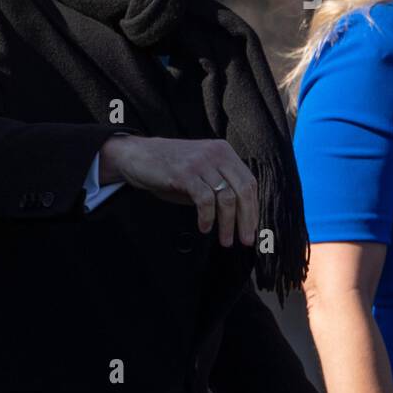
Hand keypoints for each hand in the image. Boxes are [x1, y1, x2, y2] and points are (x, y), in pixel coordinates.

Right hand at [99, 136, 257, 247]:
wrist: (138, 155)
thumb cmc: (170, 168)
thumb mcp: (201, 172)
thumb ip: (219, 186)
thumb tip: (240, 217)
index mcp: (224, 152)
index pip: (249, 182)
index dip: (253, 208)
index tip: (252, 229)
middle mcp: (216, 154)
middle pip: (243, 190)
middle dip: (247, 219)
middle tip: (246, 241)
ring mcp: (201, 162)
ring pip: (226, 197)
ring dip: (228, 224)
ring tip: (225, 240)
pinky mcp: (185, 173)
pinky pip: (205, 199)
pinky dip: (207, 218)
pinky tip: (204, 228)